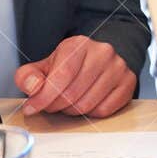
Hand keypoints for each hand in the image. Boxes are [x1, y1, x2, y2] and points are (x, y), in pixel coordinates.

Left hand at [16, 35, 135, 116]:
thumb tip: (32, 87)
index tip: (32, 108)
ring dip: (71, 111)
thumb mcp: (46, 65)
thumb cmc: (71, 64)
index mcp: (79, 45)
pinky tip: (86, 103)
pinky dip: (90, 113)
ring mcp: (118, 67)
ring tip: (68, 103)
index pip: (61, 75)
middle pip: (73, 93)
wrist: (101, 58)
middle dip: (55, 106)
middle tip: (50, 105)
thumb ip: (28, 76)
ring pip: (87, 105)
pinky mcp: (128, 82)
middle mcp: (102, 52)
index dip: (44, 97)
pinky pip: (104, 110)